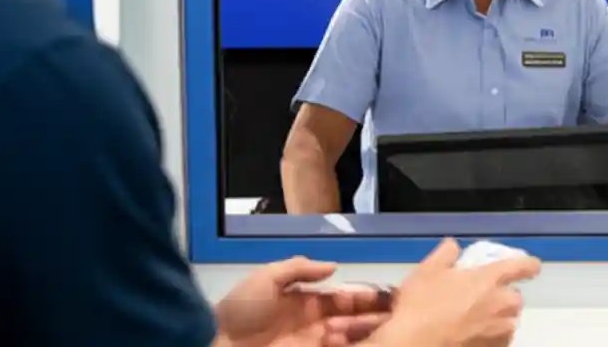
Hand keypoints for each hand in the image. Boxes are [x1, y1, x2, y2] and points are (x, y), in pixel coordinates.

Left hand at [215, 257, 390, 346]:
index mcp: (305, 302)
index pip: (342, 298)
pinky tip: (363, 341)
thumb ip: (299, 268)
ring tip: (376, 331)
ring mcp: (311, 345)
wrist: (216, 343)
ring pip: (348, 339)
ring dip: (362, 333)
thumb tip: (335, 267)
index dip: (362, 297)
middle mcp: (312, 324)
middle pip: (350, 320)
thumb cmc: (241, 310)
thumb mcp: (265, 279)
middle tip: (392, 316)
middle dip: (371, 317)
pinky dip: (351, 346)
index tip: (384, 296)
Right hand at [354, 239, 540, 346]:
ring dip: (498, 318)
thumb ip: (446, 253)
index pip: (524, 266)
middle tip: (480, 299)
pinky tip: (472, 336)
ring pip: (508, 321)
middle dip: (503, 297)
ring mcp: (501, 331)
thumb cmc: (422, 304)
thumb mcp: (428, 269)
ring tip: (474, 321)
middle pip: (515, 297)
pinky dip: (491, 337)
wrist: (414, 343)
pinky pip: (500, 340)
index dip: (528, 265)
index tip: (529, 267)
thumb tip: (454, 247)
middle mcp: (503, 304)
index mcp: (490, 279)